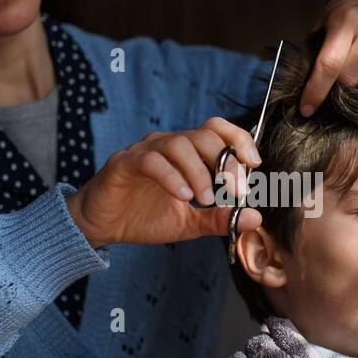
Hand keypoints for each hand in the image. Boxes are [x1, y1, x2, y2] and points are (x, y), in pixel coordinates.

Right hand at [65, 117, 263, 247]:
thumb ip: (220, 219)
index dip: (238, 140)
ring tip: (206, 198)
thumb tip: (255, 217)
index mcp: (187, 154)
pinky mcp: (124, 163)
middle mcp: (167, 145)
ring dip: (199, 171)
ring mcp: (145, 151)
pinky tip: (182, 196)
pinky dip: (171, 176)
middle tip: (236, 192)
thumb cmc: (144, 218)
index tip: (254, 164)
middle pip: (204, 135)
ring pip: (179, 144)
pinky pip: (151, 161)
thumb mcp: (190, 224)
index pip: (217, 131)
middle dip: (225, 163)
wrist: (102, 227)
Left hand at [300, 0, 357, 116]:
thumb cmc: (348, 13)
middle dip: (339, 85)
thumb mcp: (326, 21)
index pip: (329, 64)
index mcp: (347, 20)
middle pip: (350, 79)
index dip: (316, 90)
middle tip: (338, 75)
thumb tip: (304, 85)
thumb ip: (316, 49)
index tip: (306, 109)